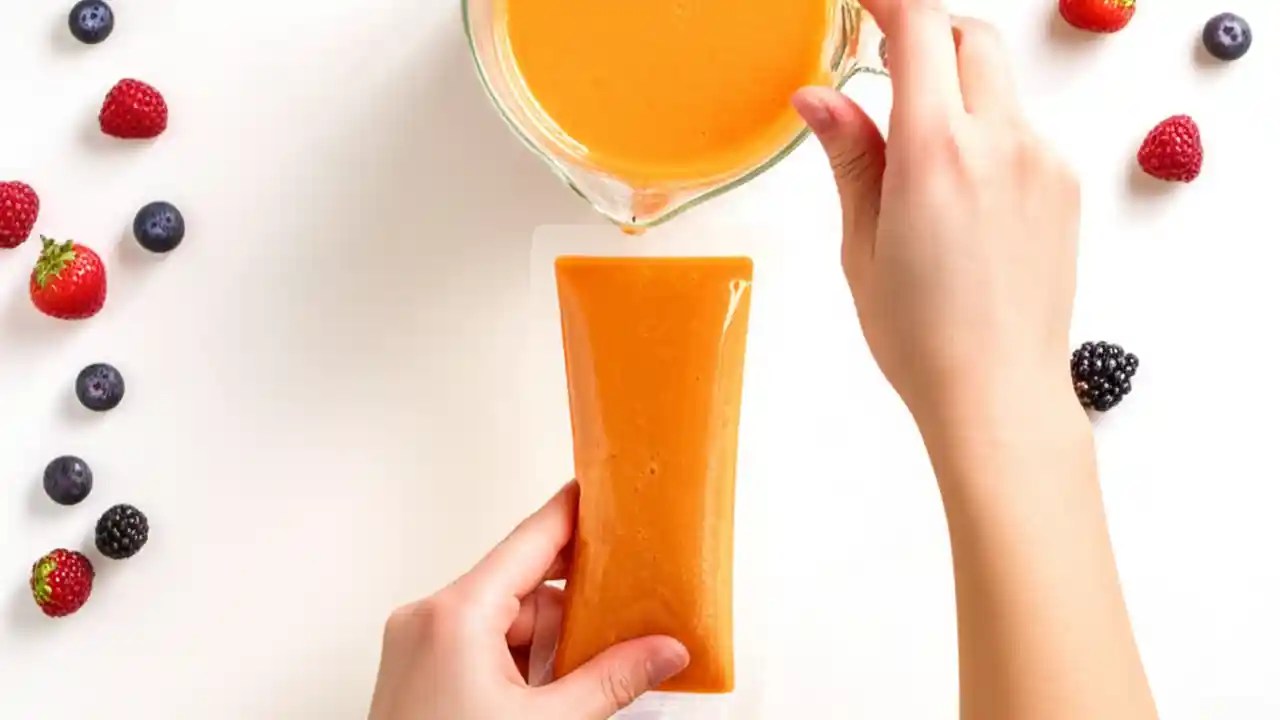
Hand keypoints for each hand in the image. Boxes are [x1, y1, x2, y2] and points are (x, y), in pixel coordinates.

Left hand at [369, 483, 688, 719]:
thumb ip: (612, 681)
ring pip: (503, 620)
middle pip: (520, 586)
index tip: (602, 491)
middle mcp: (427, 621)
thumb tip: (664, 653)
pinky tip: (552, 690)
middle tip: (627, 606)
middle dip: (575, 604)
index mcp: (454, 616)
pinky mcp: (416, 673)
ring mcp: (416, 647)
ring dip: (549, 641)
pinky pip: (480, 645)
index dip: (572, 514)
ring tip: (592, 670)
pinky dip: (520, 661)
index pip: (529, 541)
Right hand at [794, 0, 1080, 426]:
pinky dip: (986, 130)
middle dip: (929, 32)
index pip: (922, 31)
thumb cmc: (921, 335)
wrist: (999, 393)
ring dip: (957, 87)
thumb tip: (817, 97)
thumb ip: (850, 155)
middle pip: (972, 38)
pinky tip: (959, 192)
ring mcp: (1043, 161)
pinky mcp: (1065, 185)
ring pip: (999, 85)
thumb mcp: (864, 243)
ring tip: (918, 151)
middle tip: (886, 57)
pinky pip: (1021, 129)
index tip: (867, 5)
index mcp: (937, 153)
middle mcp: (1001, 142)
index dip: (891, 3)